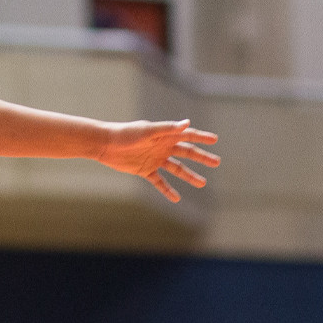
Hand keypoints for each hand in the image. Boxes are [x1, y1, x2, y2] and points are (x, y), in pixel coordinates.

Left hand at [97, 119, 220, 202]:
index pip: (187, 135)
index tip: (215, 139)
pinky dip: (168, 190)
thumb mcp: (148, 131)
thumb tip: (187, 124)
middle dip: (201, 157)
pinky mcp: (145, 171)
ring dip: (189, 175)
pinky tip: (177, 198)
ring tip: (202, 182)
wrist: (106, 145)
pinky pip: (160, 182)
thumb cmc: (126, 134)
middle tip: (216, 162)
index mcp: (164, 135)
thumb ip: (167, 129)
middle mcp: (162, 147)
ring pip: (177, 169)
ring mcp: (155, 160)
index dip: (201, 137)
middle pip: (186, 153)